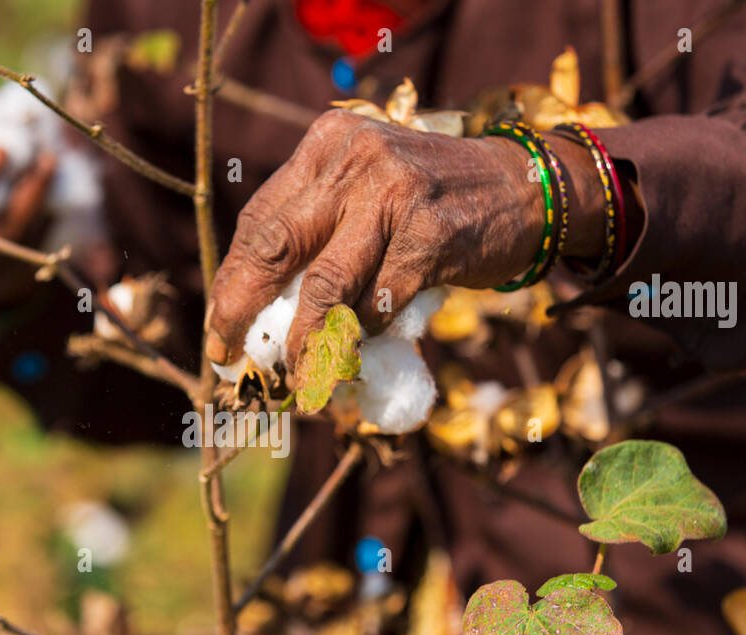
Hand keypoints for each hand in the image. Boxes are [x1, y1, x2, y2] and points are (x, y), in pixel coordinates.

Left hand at [204, 110, 604, 372]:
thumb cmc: (433, 200)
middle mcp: (354, 160)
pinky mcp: (430, 235)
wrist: (526, 187)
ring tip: (298, 378)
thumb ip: (317, 228)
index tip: (219, 326)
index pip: (260, 220)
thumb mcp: (367, 187)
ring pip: (325, 287)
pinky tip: (362, 350)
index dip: (233, 280)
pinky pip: (379, 305)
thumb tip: (255, 307)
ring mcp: (393, 194)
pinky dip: (366, 336)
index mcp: (327, 145)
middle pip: (274, 247)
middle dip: (243, 310)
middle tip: (229, 355)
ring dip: (306, 343)